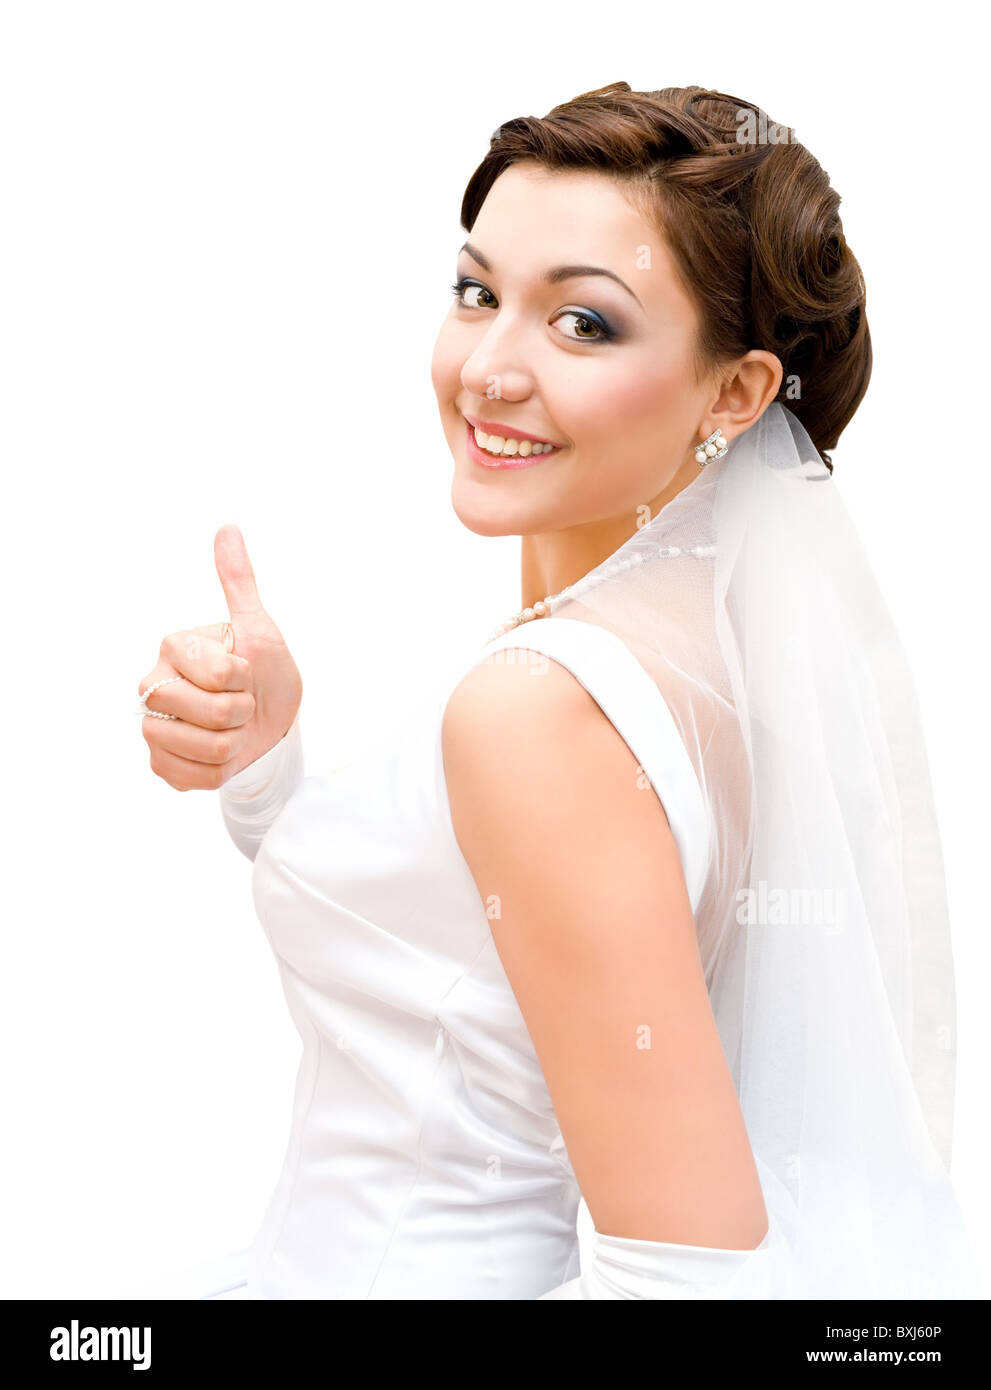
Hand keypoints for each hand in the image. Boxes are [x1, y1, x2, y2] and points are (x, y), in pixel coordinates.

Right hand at [138, 524, 302, 789]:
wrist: (271, 728)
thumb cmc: (265, 674)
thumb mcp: (260, 628)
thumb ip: (239, 582)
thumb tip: (228, 525)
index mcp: (174, 648)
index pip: (219, 673)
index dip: (245, 679)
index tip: (245, 674)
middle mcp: (152, 685)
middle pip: (212, 713)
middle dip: (243, 713)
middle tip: (241, 705)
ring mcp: (152, 728)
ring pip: (206, 748)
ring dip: (234, 744)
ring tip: (232, 730)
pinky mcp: (160, 765)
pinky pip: (196, 777)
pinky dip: (221, 771)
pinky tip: (221, 755)